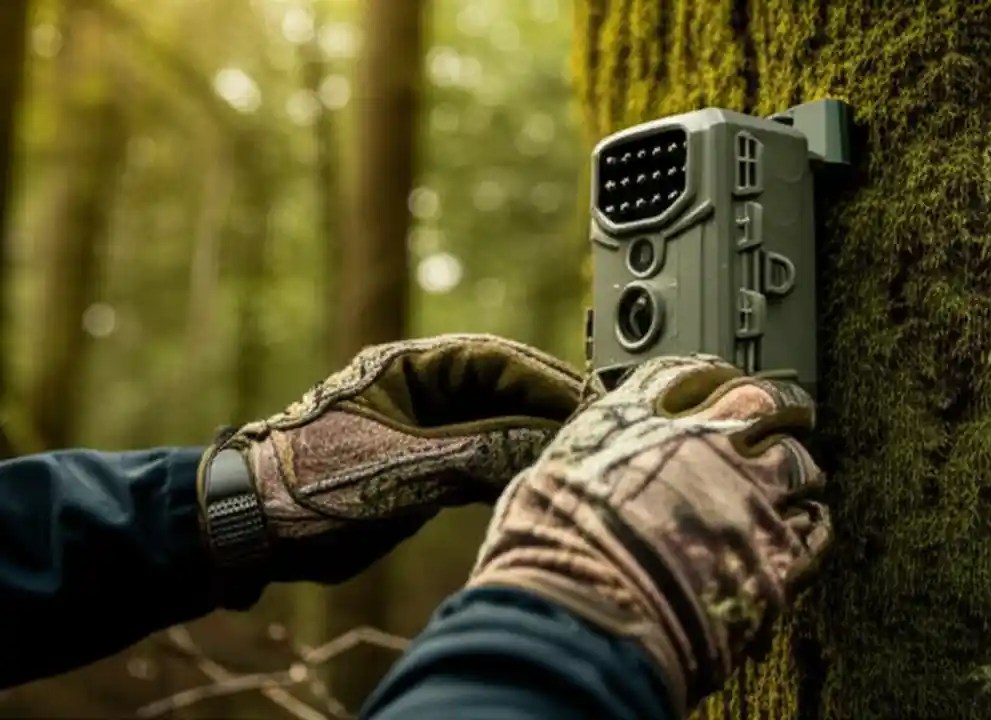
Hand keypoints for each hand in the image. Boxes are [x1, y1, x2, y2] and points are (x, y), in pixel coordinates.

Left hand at [196, 334, 584, 601]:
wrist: (256, 529)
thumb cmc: (311, 484)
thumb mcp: (403, 466)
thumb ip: (477, 450)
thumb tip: (544, 440)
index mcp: (408, 368)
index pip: (493, 362)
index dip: (542, 381)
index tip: (582, 402)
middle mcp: (420, 391)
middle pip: (500, 390)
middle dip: (545, 407)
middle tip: (591, 427)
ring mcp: (423, 430)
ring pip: (494, 426)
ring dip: (531, 439)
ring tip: (573, 453)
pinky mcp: (423, 468)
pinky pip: (480, 459)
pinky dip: (509, 467)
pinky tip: (537, 477)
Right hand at [465, 354, 831, 715]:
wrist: (586, 618)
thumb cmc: (550, 556)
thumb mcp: (548, 480)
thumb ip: (583, 460)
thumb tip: (585, 468)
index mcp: (641, 418)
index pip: (685, 373)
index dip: (704, 379)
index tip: (714, 386)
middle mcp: (703, 442)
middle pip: (760, 400)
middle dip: (772, 407)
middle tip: (778, 416)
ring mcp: (749, 495)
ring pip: (798, 461)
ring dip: (795, 469)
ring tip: (791, 481)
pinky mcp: (780, 554)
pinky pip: (816, 528)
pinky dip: (812, 525)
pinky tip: (806, 527)